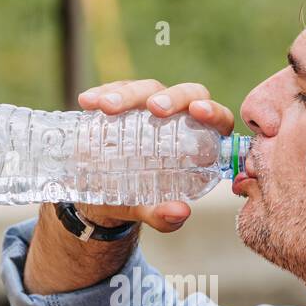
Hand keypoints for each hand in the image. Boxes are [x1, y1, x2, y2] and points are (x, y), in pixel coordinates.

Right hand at [73, 78, 236, 232]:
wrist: (100, 196)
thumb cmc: (136, 200)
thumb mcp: (147, 211)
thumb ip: (164, 216)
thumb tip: (180, 213)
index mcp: (198, 143)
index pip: (217, 119)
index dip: (213, 112)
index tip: (198, 111)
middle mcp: (178, 118)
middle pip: (185, 95)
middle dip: (171, 97)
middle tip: (153, 108)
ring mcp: (149, 107)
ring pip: (147, 89)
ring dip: (128, 94)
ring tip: (106, 108)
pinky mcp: (122, 102)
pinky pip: (116, 90)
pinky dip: (102, 93)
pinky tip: (88, 102)